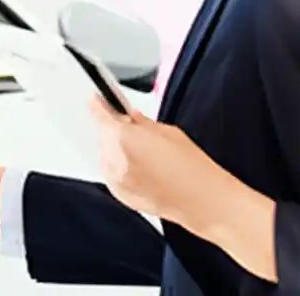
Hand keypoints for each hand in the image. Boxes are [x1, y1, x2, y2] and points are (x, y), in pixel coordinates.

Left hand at [89, 95, 228, 227]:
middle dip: (113, 130)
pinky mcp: (119, 194)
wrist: (203, 201)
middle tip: (132, 130)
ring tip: (142, 153)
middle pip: (102, 135)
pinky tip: (141, 168)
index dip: (98, 105)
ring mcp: (114, 178)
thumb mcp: (167, 132)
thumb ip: (141, 122)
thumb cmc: (191, 168)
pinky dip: (119, 167)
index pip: (99, 114)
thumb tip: (129, 116)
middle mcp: (113, 158)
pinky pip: (111, 173)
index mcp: (122, 137)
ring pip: (105, 154)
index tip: (96, 100)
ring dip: (115, 149)